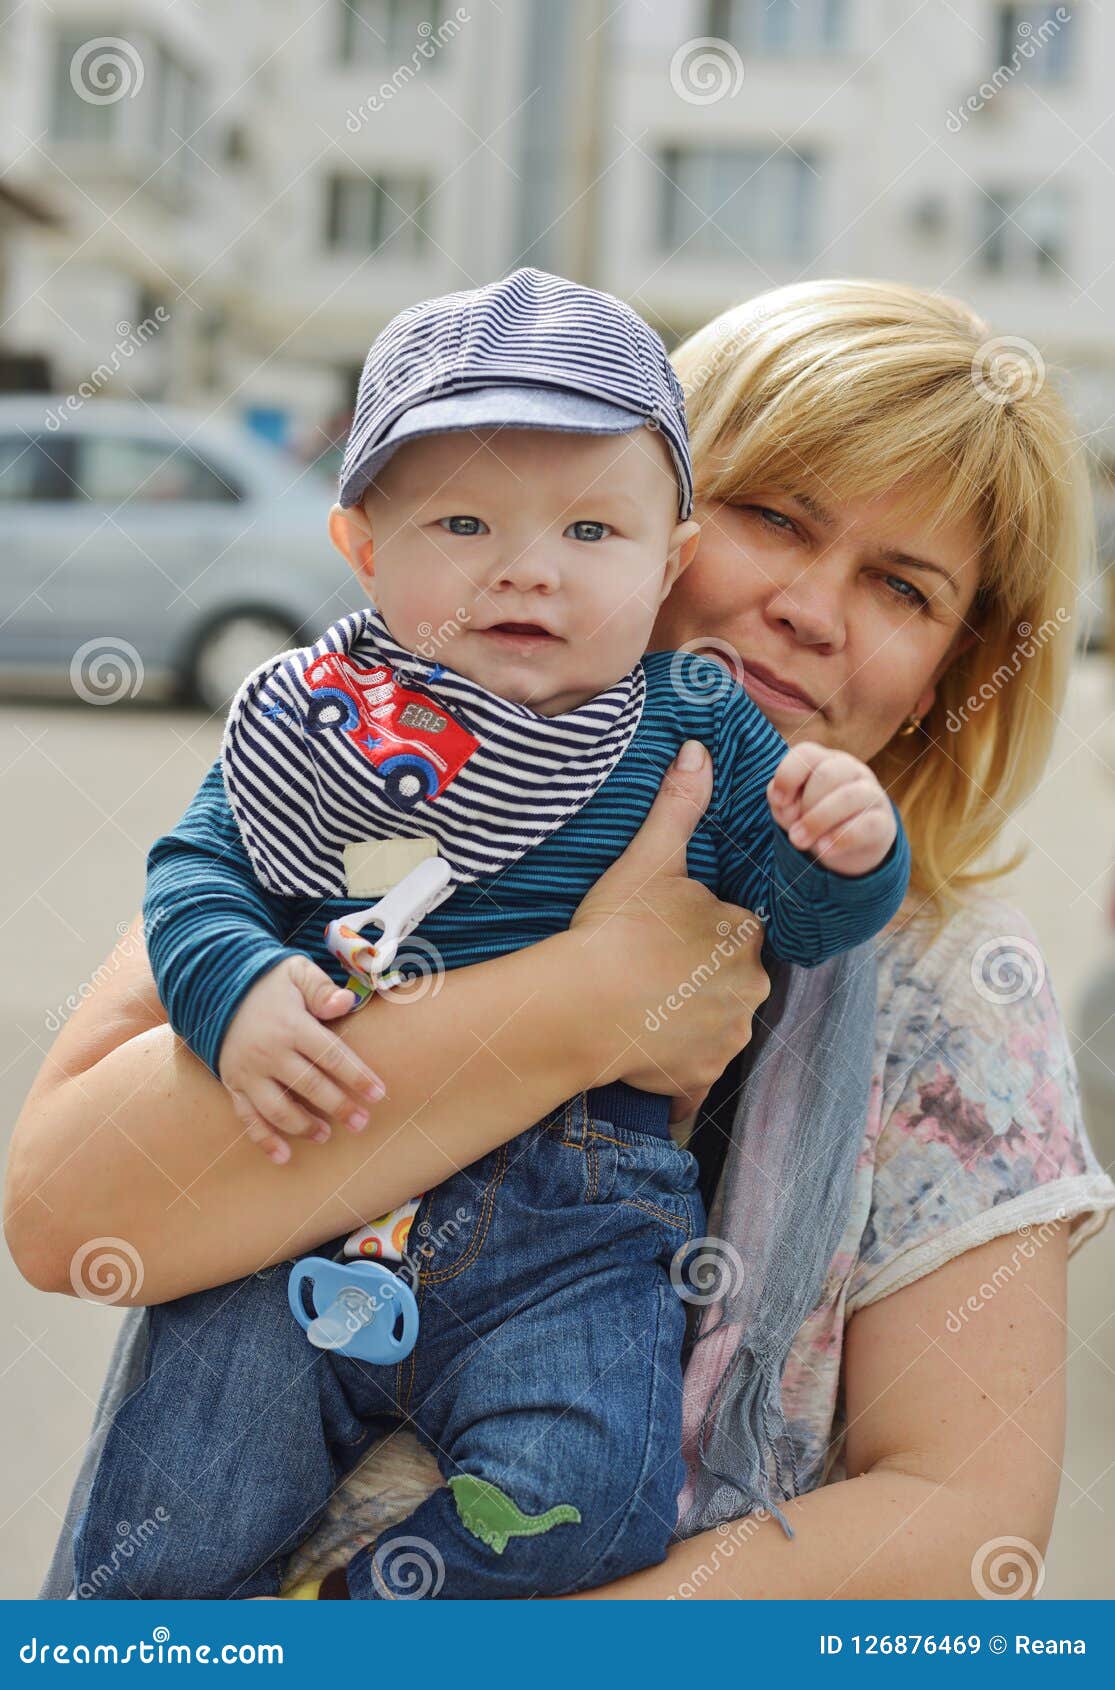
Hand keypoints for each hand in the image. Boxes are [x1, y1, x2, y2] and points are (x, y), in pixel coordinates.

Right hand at [219, 956, 386, 1163]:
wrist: (213, 987)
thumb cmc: (267, 982)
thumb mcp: (296, 972)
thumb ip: (321, 988)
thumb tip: (346, 1002)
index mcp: (291, 1026)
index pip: (330, 1055)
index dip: (357, 1076)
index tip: (379, 1094)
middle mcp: (269, 1052)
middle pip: (309, 1086)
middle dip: (338, 1107)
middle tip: (361, 1123)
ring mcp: (249, 1072)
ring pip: (278, 1108)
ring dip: (304, 1126)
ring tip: (327, 1135)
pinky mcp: (234, 1084)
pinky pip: (247, 1117)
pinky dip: (264, 1139)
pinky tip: (284, 1156)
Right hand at [571, 740, 769, 1120]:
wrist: (581, 1004)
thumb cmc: (615, 928)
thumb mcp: (648, 860)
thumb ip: (678, 807)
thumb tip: (699, 750)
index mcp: (744, 933)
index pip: (735, 931)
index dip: (698, 932)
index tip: (661, 936)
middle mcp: (751, 986)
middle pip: (730, 980)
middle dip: (698, 980)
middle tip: (646, 973)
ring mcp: (729, 1036)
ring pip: (717, 1026)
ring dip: (689, 1024)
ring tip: (639, 1012)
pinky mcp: (702, 1077)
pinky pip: (695, 1075)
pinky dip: (675, 1070)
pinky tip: (641, 1056)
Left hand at [767, 741, 896, 877]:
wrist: (848, 849)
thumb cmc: (814, 819)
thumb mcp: (792, 810)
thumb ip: (783, 803)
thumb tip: (787, 807)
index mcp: (825, 761)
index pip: (807, 753)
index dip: (788, 775)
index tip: (779, 802)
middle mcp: (851, 770)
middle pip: (827, 775)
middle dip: (805, 805)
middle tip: (793, 833)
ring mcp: (872, 794)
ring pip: (848, 797)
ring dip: (818, 821)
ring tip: (799, 842)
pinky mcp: (885, 822)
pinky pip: (868, 824)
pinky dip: (841, 838)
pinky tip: (823, 850)